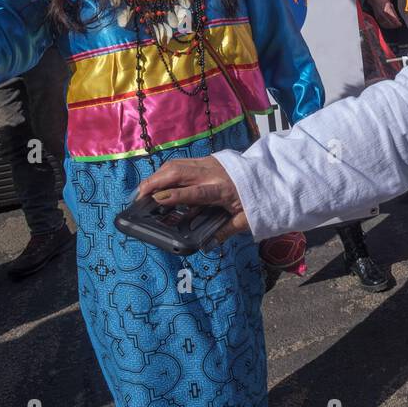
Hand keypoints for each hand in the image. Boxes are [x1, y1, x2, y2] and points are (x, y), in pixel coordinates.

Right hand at [135, 156, 250, 242]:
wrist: (268, 176)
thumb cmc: (256, 199)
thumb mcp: (245, 220)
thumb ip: (225, 231)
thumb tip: (207, 246)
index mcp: (223, 189)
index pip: (195, 192)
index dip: (175, 196)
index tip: (157, 199)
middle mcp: (214, 173)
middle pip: (179, 172)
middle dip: (156, 182)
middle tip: (139, 196)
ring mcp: (209, 163)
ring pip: (177, 164)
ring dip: (158, 176)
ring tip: (144, 190)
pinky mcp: (208, 160)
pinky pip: (182, 162)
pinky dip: (167, 171)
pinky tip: (159, 182)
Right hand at [367, 0, 401, 28]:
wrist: (375, 0)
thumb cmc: (383, 2)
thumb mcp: (391, 5)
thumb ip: (394, 13)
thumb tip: (398, 20)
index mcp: (386, 10)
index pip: (392, 19)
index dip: (397, 23)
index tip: (400, 24)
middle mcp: (382, 14)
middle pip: (389, 23)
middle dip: (394, 25)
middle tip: (398, 25)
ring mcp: (378, 17)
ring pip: (385, 25)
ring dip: (391, 26)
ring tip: (395, 26)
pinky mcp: (377, 18)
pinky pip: (382, 24)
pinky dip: (386, 26)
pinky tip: (390, 25)